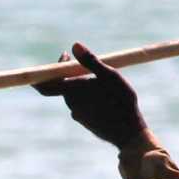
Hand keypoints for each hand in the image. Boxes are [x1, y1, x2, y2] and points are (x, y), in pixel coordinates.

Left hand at [34, 41, 151, 151]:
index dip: (55, 66)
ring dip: (83, 86)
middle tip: (87, 65)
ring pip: (75, 96)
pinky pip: (83, 106)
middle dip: (73, 73)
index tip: (66, 55)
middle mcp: (71, 104)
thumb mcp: (109, 75)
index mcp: (72, 91)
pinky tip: (106, 97)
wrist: (129, 133)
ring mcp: (78, 115)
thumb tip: (74, 46)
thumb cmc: (121, 101)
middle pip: (64, 85)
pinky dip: (89, 97)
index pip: (49, 79)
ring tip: (102, 81)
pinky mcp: (86, 123)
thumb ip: (90, 60)